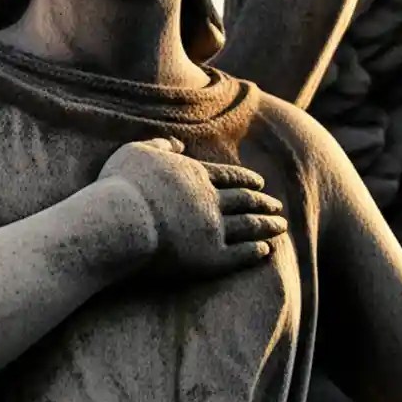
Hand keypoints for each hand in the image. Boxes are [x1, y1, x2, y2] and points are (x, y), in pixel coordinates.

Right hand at [97, 137, 286, 278]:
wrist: (119, 221)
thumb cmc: (120, 186)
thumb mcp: (136, 152)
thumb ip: (159, 145)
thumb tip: (176, 143)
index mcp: (194, 174)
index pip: (229, 176)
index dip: (247, 180)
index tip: (260, 183)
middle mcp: (209, 200)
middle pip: (245, 200)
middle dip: (263, 202)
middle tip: (277, 205)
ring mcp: (212, 229)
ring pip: (249, 225)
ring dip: (267, 225)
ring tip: (282, 226)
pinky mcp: (210, 258)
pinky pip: (240, 254)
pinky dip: (255, 251)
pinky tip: (266, 251)